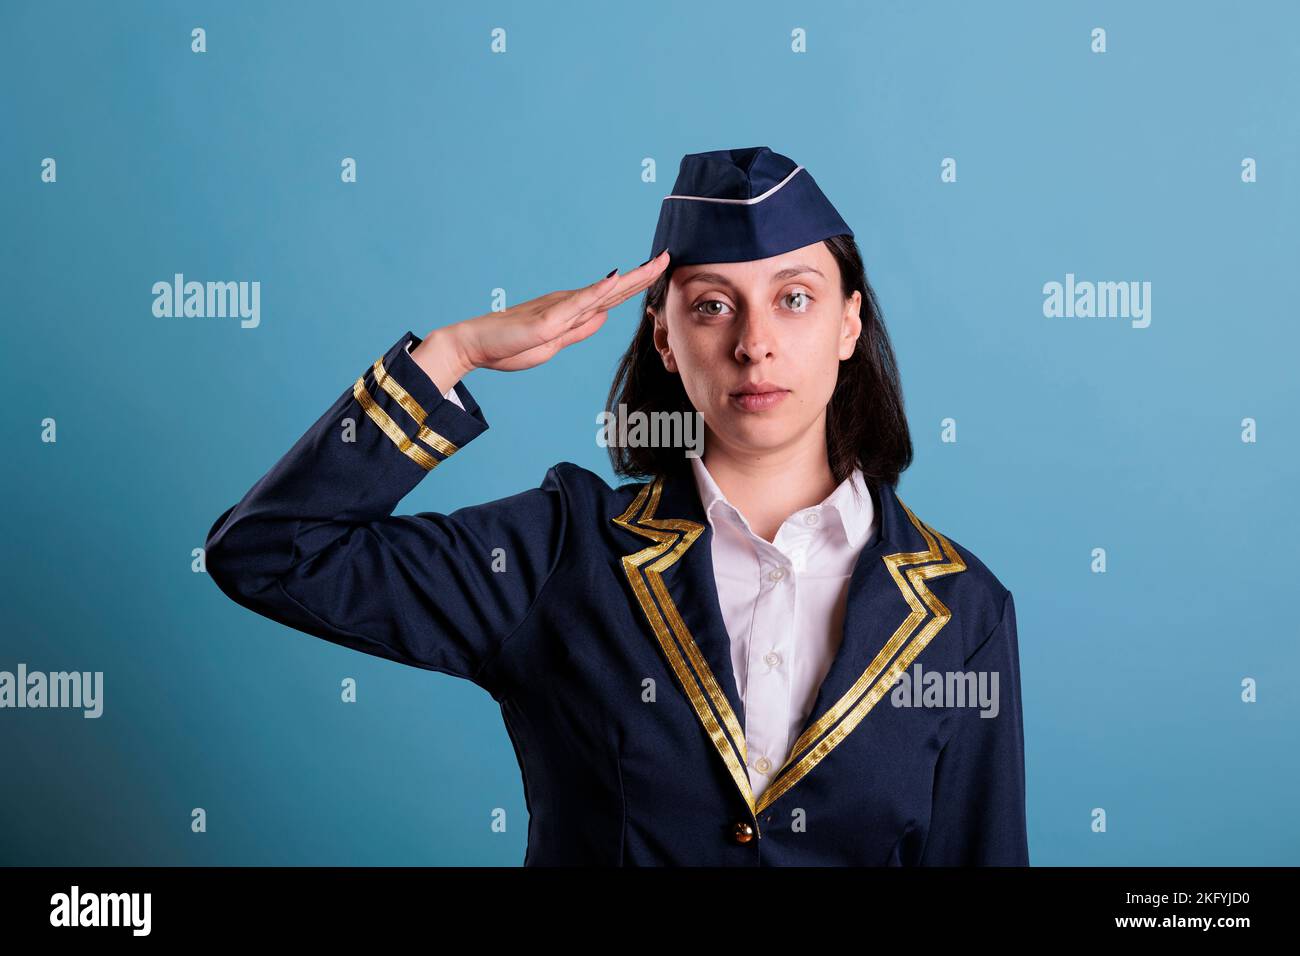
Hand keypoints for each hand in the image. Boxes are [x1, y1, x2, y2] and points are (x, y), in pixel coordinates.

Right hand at [415, 251, 670, 385]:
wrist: (472, 346)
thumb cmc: (508, 346)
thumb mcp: (554, 344)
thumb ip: (579, 330)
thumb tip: (604, 316)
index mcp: (570, 312)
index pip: (611, 298)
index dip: (637, 285)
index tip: (659, 271)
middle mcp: (568, 304)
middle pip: (614, 289)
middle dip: (644, 275)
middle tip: (669, 257)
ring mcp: (559, 310)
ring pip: (603, 291)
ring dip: (631, 278)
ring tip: (655, 263)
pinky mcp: (547, 320)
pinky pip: (577, 304)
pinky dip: (598, 291)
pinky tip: (616, 279)